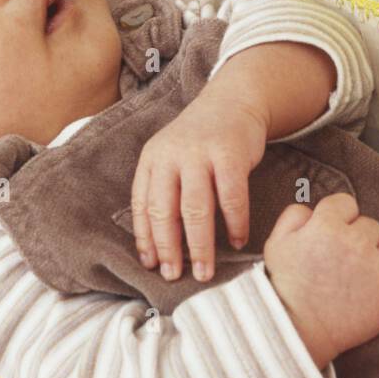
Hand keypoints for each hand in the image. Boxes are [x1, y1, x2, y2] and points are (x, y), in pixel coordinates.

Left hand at [130, 82, 267, 282]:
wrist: (233, 101)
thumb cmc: (201, 140)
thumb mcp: (172, 156)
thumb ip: (164, 189)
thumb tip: (159, 244)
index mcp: (152, 158)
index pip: (142, 205)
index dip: (145, 238)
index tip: (151, 264)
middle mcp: (171, 154)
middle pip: (164, 210)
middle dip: (168, 249)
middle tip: (174, 276)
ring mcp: (200, 153)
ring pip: (196, 209)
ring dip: (200, 245)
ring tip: (204, 271)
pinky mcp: (229, 153)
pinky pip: (231, 198)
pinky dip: (234, 224)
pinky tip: (236, 241)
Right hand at [263, 193, 378, 369]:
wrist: (295, 331)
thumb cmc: (284, 288)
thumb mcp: (276, 242)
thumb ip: (294, 215)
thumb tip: (313, 210)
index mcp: (327, 225)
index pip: (347, 204)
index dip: (340, 220)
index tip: (334, 237)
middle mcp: (356, 242)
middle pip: (372, 226)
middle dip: (361, 241)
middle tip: (346, 263)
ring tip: (369, 276)